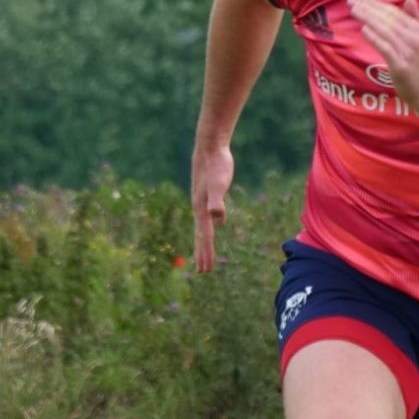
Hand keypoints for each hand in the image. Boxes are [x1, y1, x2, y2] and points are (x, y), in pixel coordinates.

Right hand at [190, 144, 234, 272]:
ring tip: (205, 251)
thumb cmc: (216, 165)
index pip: (204, 237)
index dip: (205, 254)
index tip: (205, 271)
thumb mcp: (219, 184)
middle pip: (201, 235)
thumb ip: (217, 202)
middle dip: (203, 253)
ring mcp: (203, 200)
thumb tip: (217, 218)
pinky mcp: (209, 192)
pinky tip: (217, 223)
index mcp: (201, 209)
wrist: (210, 147)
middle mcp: (200, 207)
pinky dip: (212, 223)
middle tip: (204, 272)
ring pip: (204, 225)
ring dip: (204, 240)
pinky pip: (210, 213)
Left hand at [349, 0, 418, 110]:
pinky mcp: (401, 65)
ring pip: (385, 30)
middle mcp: (414, 38)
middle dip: (369, 7)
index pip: (394, 12)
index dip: (376, 3)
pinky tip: (364, 30)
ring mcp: (408, 52)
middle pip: (388, 18)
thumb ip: (415, 19)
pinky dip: (375, 37)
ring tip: (354, 10)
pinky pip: (386, 48)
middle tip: (352, 0)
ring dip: (368, 18)